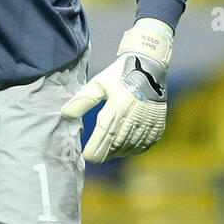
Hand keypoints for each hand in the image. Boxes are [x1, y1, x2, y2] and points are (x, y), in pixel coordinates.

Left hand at [61, 17, 172, 163]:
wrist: (149, 65)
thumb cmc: (120, 74)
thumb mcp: (99, 83)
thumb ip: (83, 99)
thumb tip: (65, 114)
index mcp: (119, 104)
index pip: (105, 133)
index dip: (95, 148)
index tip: (86, 157)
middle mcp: (135, 114)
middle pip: (117, 143)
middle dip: (104, 153)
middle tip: (94, 157)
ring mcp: (149, 120)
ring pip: (131, 145)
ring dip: (118, 152)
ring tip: (107, 154)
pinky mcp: (158, 122)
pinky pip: (146, 143)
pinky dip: (134, 149)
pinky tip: (125, 149)